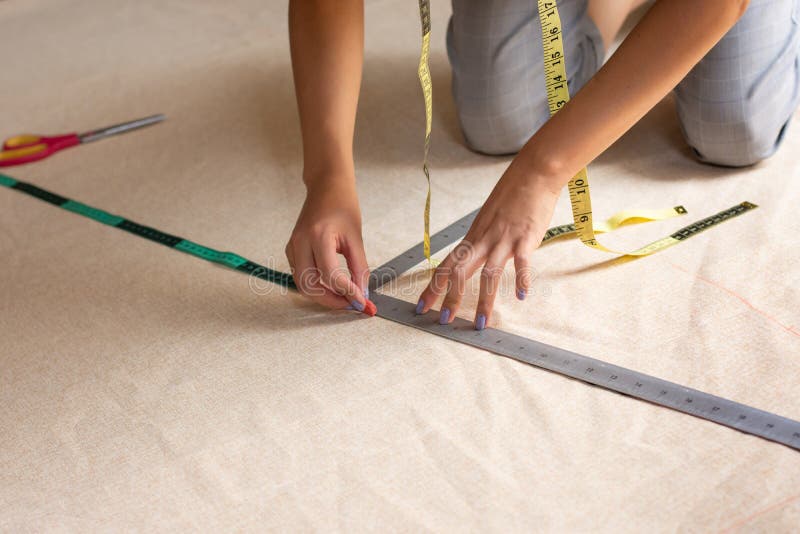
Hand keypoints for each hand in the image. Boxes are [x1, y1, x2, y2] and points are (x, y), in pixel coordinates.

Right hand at [286, 178, 374, 314]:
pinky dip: (315, 286)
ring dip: (323, 296)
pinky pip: (300, 276)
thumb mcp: (356, 237)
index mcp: (319, 236)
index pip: (330, 275)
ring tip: (344, 296)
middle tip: (351, 304)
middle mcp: (301, 242)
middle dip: (331, 300)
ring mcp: (292, 247)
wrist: (326, 187)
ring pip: (302, 285)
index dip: (346, 292)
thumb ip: (359, 268)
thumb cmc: (342, 205)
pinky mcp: (291, 250)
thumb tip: (361, 293)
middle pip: (310, 286)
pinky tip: (332, 286)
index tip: (360, 301)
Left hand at [416, 162, 560, 328]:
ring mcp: (504, 239)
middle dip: (449, 298)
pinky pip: (522, 262)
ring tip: (480, 322)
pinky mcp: (525, 238)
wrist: (533, 174)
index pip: (445, 265)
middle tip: (443, 321)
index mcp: (472, 237)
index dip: (432, 287)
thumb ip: (481, 240)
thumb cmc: (511, 195)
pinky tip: (521, 295)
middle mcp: (483, 240)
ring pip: (489, 273)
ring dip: (483, 300)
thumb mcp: (487, 219)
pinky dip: (521, 279)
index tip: (421, 306)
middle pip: (459, 272)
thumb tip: (475, 257)